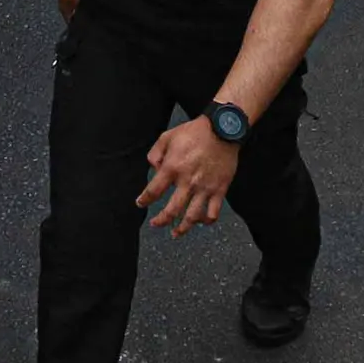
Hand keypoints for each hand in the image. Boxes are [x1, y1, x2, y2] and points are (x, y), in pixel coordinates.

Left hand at [134, 117, 239, 237]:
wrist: (222, 129)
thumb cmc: (194, 132)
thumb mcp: (167, 136)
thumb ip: (155, 153)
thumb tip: (153, 168)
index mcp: (173, 168)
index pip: (153, 191)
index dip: (144, 200)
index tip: (140, 203)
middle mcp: (188, 181)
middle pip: (171, 210)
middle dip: (161, 220)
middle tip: (155, 223)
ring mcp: (205, 188)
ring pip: (192, 217)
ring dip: (182, 228)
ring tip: (176, 233)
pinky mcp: (219, 190)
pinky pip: (213, 212)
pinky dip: (206, 221)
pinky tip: (201, 221)